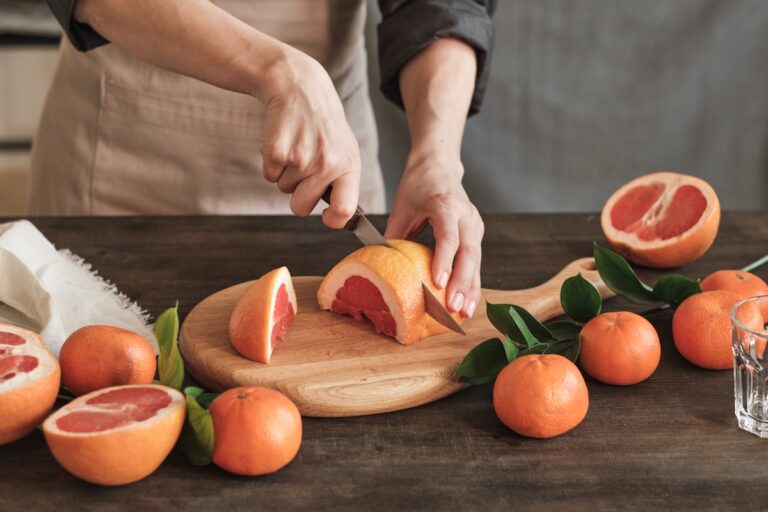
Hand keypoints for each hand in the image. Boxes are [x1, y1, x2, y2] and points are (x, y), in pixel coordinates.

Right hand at [259, 48, 359, 228]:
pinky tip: (282, 142)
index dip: (333, 220)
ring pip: (284, 190)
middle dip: (298, 194)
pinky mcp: (277, 152)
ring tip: (296, 146)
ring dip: (286, 173)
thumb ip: (344, 182)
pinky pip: (269, 176)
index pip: (345, 210)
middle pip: (301, 207)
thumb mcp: (345, 150)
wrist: (299, 87)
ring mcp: (301, 158)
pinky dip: (271, 164)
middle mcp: (327, 164)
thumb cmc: (323, 125)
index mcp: (349, 166)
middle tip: (304, 168)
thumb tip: (342, 217)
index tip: (326, 217)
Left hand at [385, 153, 483, 317]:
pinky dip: (472, 283)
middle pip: (469, 253)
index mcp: (446, 205)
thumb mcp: (401, 207)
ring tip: (463, 313)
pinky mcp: (476, 234)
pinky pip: (476, 262)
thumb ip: (395, 236)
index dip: (444, 261)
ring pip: (477, 261)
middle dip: (462, 283)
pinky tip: (468, 303)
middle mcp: (466, 215)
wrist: (439, 165)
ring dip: (471, 288)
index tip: (438, 283)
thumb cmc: (418, 184)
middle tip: (453, 308)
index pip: (449, 237)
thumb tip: (384, 268)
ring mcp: (475, 225)